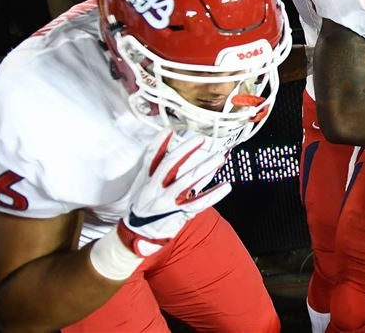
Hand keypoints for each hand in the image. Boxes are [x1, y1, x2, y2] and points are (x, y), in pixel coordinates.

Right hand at [118, 133, 230, 256]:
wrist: (138, 235)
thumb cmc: (145, 205)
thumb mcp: (144, 185)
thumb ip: (155, 167)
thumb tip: (169, 146)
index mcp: (145, 181)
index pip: (150, 158)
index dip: (158, 144)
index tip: (169, 130)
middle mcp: (154, 189)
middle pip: (169, 166)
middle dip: (184, 151)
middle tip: (200, 139)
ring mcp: (167, 202)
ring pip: (186, 182)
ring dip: (204, 168)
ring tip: (218, 158)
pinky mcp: (178, 214)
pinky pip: (198, 203)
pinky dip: (213, 195)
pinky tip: (226, 186)